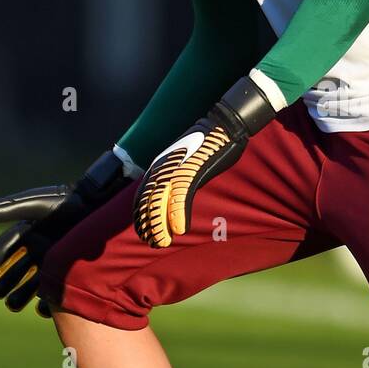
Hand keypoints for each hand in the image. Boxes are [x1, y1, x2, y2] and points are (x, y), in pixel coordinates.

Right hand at [0, 150, 129, 313]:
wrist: (106, 208)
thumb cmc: (72, 203)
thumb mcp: (41, 204)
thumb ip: (13, 207)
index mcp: (34, 228)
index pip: (9, 245)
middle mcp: (45, 243)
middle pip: (20, 265)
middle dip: (7, 280)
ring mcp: (61, 257)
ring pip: (37, 280)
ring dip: (22, 293)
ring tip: (12, 307)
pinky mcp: (77, 269)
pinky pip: (60, 288)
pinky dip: (49, 300)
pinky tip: (41, 310)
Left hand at [133, 77, 274, 248]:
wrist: (225, 124)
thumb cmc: (211, 145)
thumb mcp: (188, 164)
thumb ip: (180, 178)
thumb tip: (177, 196)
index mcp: (159, 166)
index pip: (142, 196)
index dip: (143, 217)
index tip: (146, 234)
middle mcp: (162, 167)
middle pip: (147, 201)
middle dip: (148, 225)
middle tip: (153, 243)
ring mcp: (175, 167)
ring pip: (158, 200)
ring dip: (159, 224)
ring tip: (162, 242)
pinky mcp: (191, 168)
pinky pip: (180, 195)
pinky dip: (178, 214)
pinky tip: (180, 229)